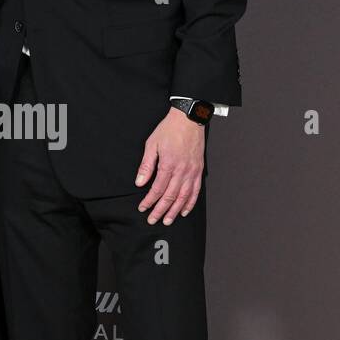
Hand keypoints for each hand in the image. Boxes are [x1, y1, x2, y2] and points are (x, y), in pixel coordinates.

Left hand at [135, 108, 204, 223]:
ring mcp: (192, 171)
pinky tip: (184, 210)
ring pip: (184, 197)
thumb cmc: (169, 130)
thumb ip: (146, 165)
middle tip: (153, 220)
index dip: (149, 201)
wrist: (189, 119)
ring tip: (168, 220)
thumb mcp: (152, 144)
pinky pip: (196, 190)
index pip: (157, 189)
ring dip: (175, 211)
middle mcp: (182, 170)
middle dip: (160, 210)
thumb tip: (140, 182)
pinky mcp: (199, 170)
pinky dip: (190, 202)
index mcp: (169, 164)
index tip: (143, 208)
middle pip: (170, 196)